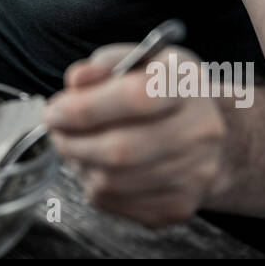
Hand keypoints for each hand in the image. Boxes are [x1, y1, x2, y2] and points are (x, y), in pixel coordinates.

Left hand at [44, 43, 229, 228]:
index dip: (85, 107)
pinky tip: (98, 165)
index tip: (54, 110)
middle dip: (73, 142)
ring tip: (76, 145)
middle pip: (121, 149)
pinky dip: (94, 184)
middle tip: (55, 131)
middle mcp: (199, 132)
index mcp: (187, 85)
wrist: (210, 135)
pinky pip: (115, 202)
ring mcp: (193, 175)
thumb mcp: (142, 59)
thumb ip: (106, 63)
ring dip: (79, 163)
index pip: (135, 98)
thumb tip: (76, 81)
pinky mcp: (178, 206)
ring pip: (112, 181)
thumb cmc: (166, 91)